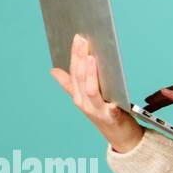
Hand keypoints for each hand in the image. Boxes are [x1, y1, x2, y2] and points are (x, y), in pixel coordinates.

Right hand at [49, 33, 142, 152]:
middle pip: (80, 78)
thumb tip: (53, 70)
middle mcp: (83, 103)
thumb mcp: (86, 97)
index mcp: (78, 95)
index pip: (74, 71)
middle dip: (81, 58)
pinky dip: (110, 101)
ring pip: (90, 90)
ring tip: (92, 58)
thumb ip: (71, 84)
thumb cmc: (105, 113)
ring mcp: (96, 111)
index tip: (78, 37)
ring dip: (90, 74)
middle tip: (84, 41)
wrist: (119, 136)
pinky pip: (110, 108)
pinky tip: (113, 89)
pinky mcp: (112, 118)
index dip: (75, 54)